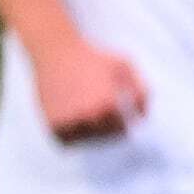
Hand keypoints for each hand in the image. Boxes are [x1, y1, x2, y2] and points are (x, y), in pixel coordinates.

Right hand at [31, 31, 149, 144]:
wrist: (55, 50)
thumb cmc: (92, 56)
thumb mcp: (125, 66)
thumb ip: (141, 91)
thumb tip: (142, 117)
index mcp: (108, 104)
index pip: (123, 130)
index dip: (123, 122)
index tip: (119, 114)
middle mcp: (88, 115)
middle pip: (106, 138)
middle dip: (108, 128)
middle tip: (102, 113)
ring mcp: (69, 121)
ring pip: (86, 142)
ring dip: (90, 134)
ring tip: (88, 117)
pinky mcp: (52, 123)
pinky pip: (66, 143)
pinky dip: (71, 138)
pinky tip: (74, 123)